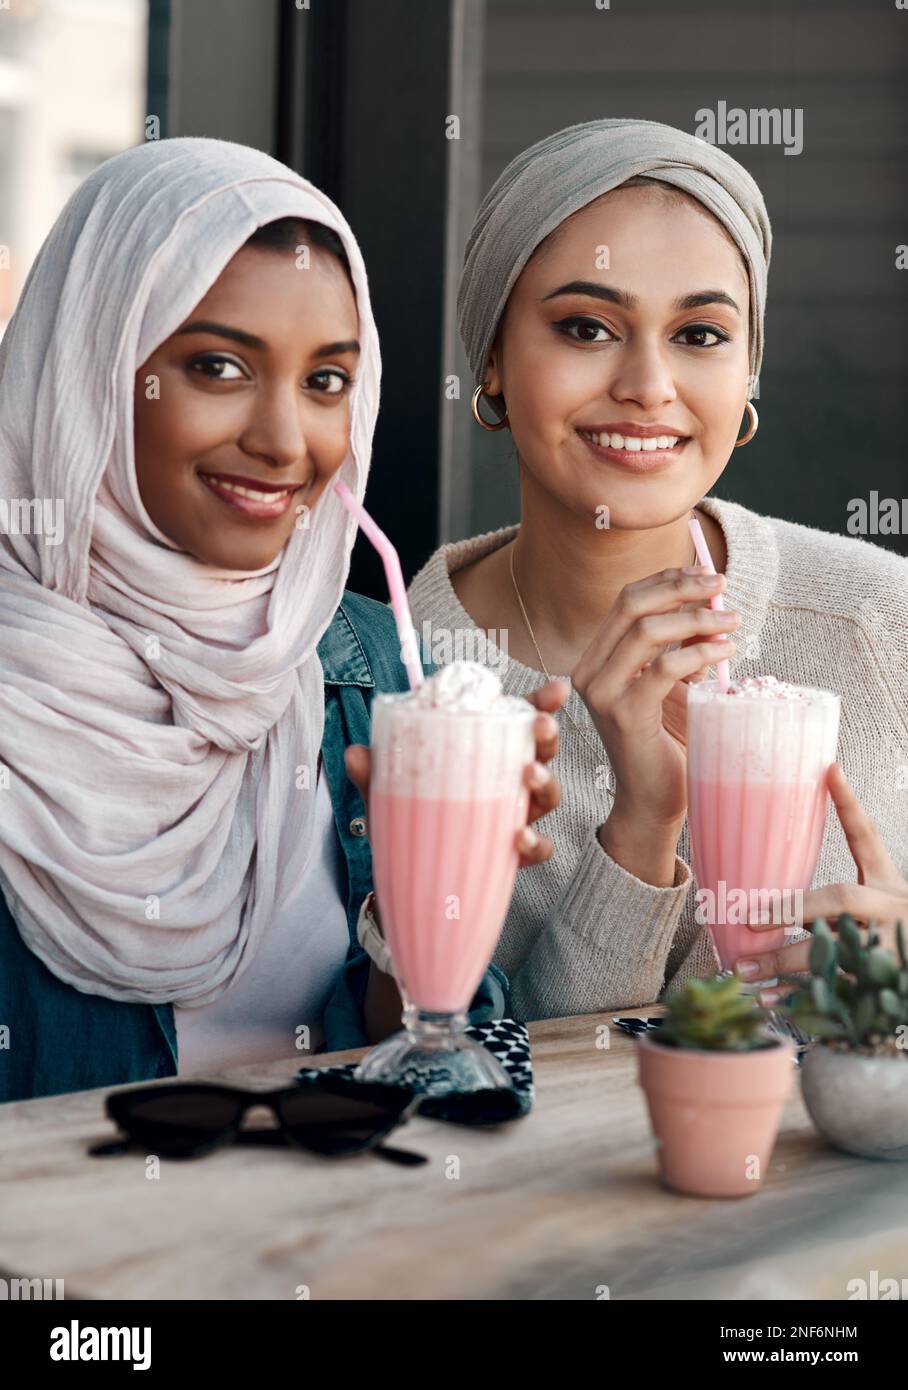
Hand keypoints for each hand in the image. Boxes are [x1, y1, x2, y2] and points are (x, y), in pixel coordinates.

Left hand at [343, 676, 567, 872]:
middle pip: (541, 753)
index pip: (517, 722)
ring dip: (546, 781)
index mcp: (485, 755)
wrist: (409, 875)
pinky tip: (519, 836)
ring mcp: (514, 818)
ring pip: (548, 797)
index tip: (556, 689)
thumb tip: (355, 753)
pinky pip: (539, 848)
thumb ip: (374, 772)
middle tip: (540, 726)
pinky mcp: (511, 855)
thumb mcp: (387, 791)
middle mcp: (508, 784)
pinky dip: (535, 842)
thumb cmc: (408, 817)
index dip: (542, 703)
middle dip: (547, 736)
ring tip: (529, 774)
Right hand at [571, 565, 739, 830]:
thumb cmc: (668, 743)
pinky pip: (664, 668)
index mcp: (597, 659)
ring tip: (732, 621)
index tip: (704, 571)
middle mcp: (589, 671)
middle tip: (720, 584)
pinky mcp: (624, 715)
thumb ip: (683, 645)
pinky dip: (700, 652)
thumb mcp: (675, 684)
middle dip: (680, 586)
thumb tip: (711, 600)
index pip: (627, 600)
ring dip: (696, 618)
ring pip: (647, 630)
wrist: (655, 802)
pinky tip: (725, 652)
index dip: (666, 579)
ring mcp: (602, 693)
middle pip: (632, 605)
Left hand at [735, 762, 907, 1003]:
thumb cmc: (898, 938)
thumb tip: (812, 824)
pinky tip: (769, 1003)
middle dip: (792, 907)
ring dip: (784, 961)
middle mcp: (895, 912)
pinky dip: (802, 1000)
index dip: (850, 804)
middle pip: (841, 900)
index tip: (829, 769)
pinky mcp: (886, 987)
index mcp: (892, 886)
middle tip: (746, 916)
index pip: (870, 839)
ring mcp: (893, 951)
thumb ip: (853, 887)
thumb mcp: (888, 901)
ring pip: (833, 951)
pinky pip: (836, 992)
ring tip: (741, 968)